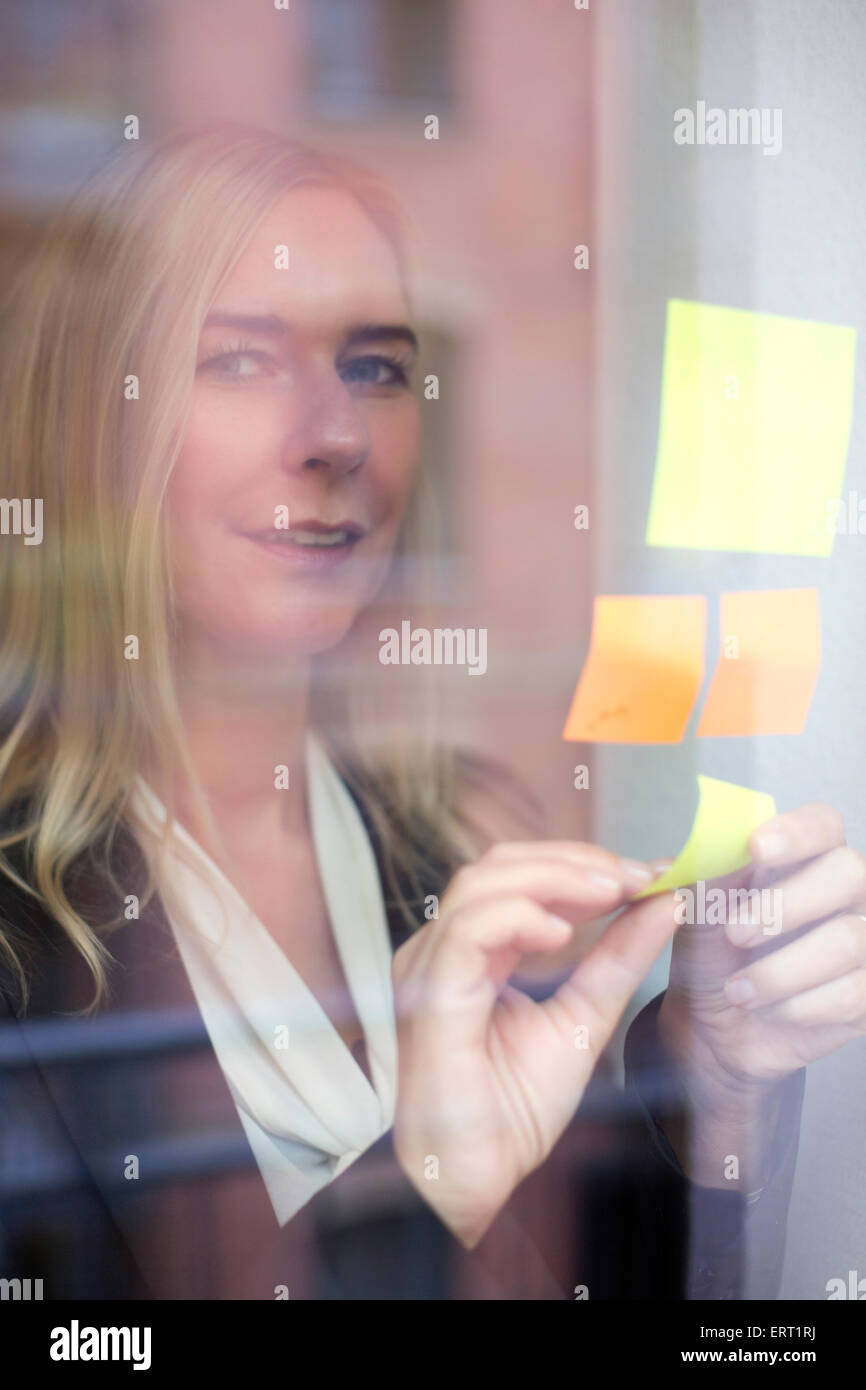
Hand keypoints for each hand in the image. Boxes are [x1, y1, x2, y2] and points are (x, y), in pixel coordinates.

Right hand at [390, 841, 676, 1246]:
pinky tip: (563, 931)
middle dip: (572, 860)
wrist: (477, 1176)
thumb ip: (618, 959)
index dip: (582, 866)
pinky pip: (468, 929)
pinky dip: (519, 917)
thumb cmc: (513, 1110)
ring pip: (481, 882)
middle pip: (499, 865)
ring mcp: (430, 965)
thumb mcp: (585, 1019)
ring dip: (554, 878)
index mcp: (475, 952)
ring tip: (611, 891)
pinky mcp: (430, 991)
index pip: (520, 879)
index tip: (647, 872)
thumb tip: (665, 902)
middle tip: (635, 874)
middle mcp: (445, 948)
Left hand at [655, 803, 865, 1182]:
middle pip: (845, 876)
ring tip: (740, 989)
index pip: (820, 824)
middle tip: (734, 934)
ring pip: (851, 938)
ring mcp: (864, 943)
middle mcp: (844, 891)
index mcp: (800, 856)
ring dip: (788, 964)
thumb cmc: (704, 963)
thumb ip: (704, 879)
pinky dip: (805, 1004)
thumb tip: (695, 848)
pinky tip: (768, 1014)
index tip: (754, 846)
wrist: (717, 1036)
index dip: (794, 831)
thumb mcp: (694, 916)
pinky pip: (856, 992)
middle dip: (786, 906)